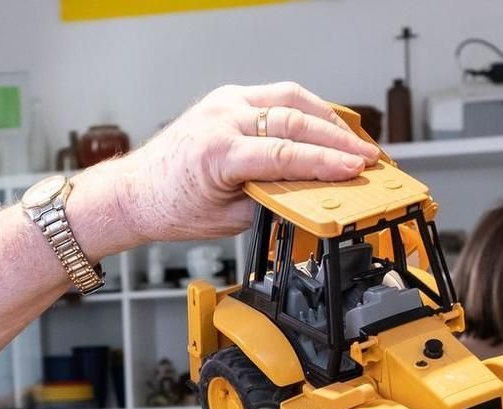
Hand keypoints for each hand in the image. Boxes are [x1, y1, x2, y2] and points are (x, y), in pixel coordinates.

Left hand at [75, 83, 375, 254]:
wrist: (136, 190)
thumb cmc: (173, 206)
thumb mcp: (229, 218)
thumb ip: (270, 200)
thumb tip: (308, 192)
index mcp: (219, 152)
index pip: (285, 154)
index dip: (326, 163)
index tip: (355, 170)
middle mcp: (222, 118)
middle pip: (294, 121)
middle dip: (337, 140)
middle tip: (366, 156)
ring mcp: (225, 102)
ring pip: (290, 98)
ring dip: (327, 119)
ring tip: (354, 140)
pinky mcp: (228, 97)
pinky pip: (276, 95)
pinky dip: (306, 108)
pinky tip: (326, 124)